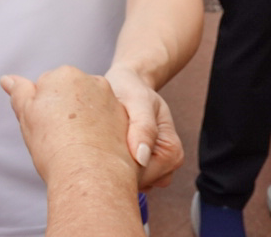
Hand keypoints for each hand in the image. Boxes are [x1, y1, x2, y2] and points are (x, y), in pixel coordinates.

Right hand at [1, 67, 134, 184]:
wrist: (89, 175)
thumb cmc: (54, 145)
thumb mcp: (28, 116)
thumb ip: (19, 93)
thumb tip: (6, 79)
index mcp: (64, 74)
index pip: (47, 87)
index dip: (43, 111)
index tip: (46, 129)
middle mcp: (91, 80)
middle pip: (71, 94)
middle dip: (65, 111)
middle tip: (60, 138)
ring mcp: (111, 98)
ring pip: (91, 108)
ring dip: (84, 121)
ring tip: (78, 146)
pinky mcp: (127, 118)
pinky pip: (109, 122)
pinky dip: (102, 132)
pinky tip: (95, 149)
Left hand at [103, 65, 183, 189]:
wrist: (128, 85)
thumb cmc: (132, 89)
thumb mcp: (138, 100)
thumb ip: (143, 126)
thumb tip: (141, 158)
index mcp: (171, 150)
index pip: (144, 176)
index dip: (120, 166)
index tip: (101, 148)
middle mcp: (168, 164)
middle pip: (137, 183)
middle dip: (116, 168)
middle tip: (98, 144)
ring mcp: (156, 169)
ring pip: (131, 184)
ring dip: (114, 167)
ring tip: (104, 143)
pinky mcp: (143, 169)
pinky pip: (127, 181)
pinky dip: (114, 167)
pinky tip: (107, 148)